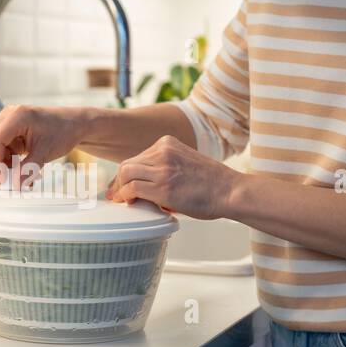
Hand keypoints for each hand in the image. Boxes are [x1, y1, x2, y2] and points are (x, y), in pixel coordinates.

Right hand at [0, 104, 87, 189]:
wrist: (74, 125)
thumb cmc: (63, 132)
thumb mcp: (45, 153)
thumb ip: (27, 170)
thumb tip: (13, 186)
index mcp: (17, 116)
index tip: (1, 181)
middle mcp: (8, 115)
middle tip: (3, 180)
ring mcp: (7, 122)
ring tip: (16, 175)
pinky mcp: (9, 130)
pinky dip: (5, 161)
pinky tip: (19, 168)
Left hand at [105, 135, 239, 219]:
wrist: (230, 191)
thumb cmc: (212, 184)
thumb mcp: (186, 163)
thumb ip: (165, 169)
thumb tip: (145, 188)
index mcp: (168, 143)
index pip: (137, 157)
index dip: (126, 173)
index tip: (121, 186)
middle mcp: (163, 152)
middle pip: (127, 164)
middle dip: (118, 182)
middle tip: (115, 196)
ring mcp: (162, 168)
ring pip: (126, 174)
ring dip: (120, 190)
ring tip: (122, 202)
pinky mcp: (163, 187)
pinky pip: (132, 188)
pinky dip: (126, 196)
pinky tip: (129, 203)